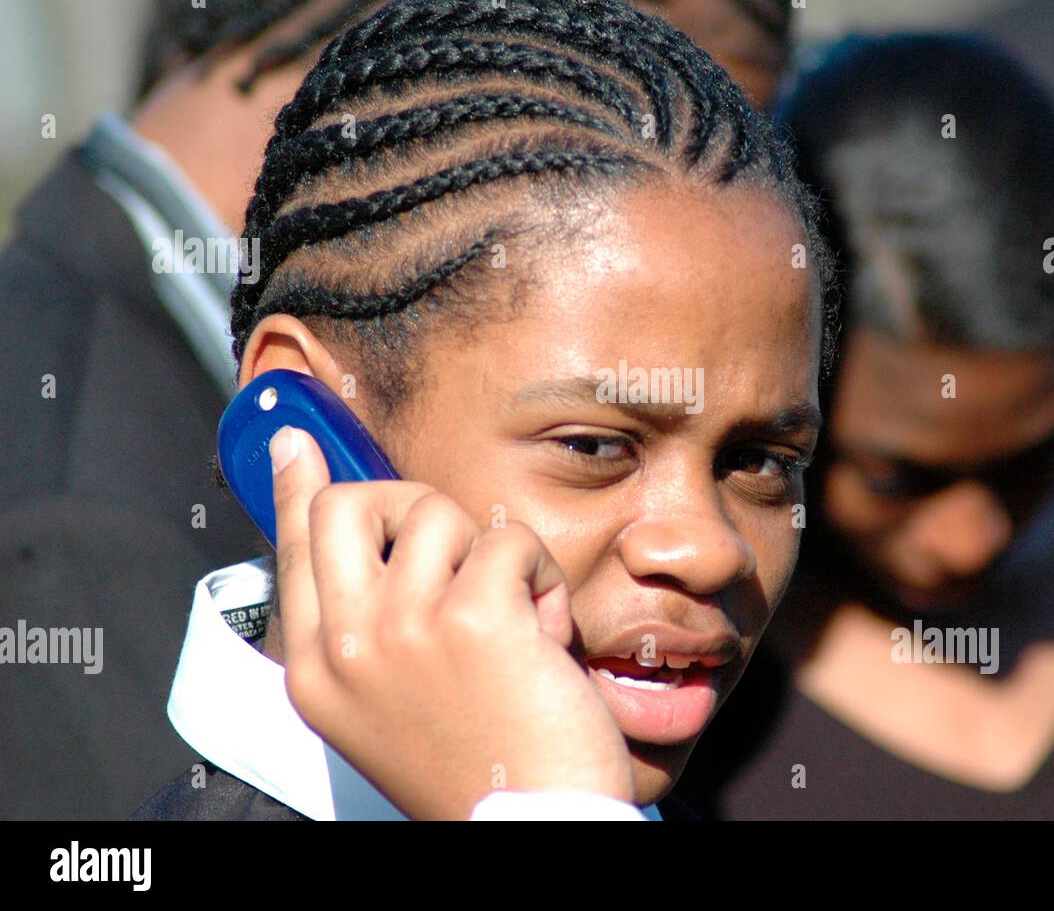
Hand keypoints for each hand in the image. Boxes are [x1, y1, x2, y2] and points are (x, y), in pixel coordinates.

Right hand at [267, 425, 634, 818]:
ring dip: (491, 553)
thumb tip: (362, 538)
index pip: (292, 548)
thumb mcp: (388, 700)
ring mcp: (402, 627)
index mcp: (317, 670)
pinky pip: (510, 542)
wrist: (527, 825)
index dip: (295, 488)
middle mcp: (346, 645)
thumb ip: (367, 623)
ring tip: (513, 618)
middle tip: (454, 550)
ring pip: (439, 510)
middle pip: (347, 503)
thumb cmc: (475, 761)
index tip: (297, 442)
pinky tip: (546, 638)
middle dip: (409, 504)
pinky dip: (541, 578)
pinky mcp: (473, 617)